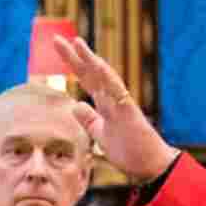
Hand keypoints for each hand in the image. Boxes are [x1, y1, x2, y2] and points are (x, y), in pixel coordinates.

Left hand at [52, 35, 178, 181]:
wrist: (149, 166)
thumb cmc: (128, 151)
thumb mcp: (100, 135)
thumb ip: (89, 120)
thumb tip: (75, 105)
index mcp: (105, 104)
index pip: (86, 79)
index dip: (73, 63)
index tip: (59, 47)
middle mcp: (112, 99)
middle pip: (90, 73)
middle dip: (74, 57)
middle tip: (56, 40)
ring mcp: (121, 104)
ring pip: (104, 77)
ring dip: (90, 60)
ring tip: (76, 43)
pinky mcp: (129, 112)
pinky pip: (118, 92)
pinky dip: (108, 79)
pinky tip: (97, 65)